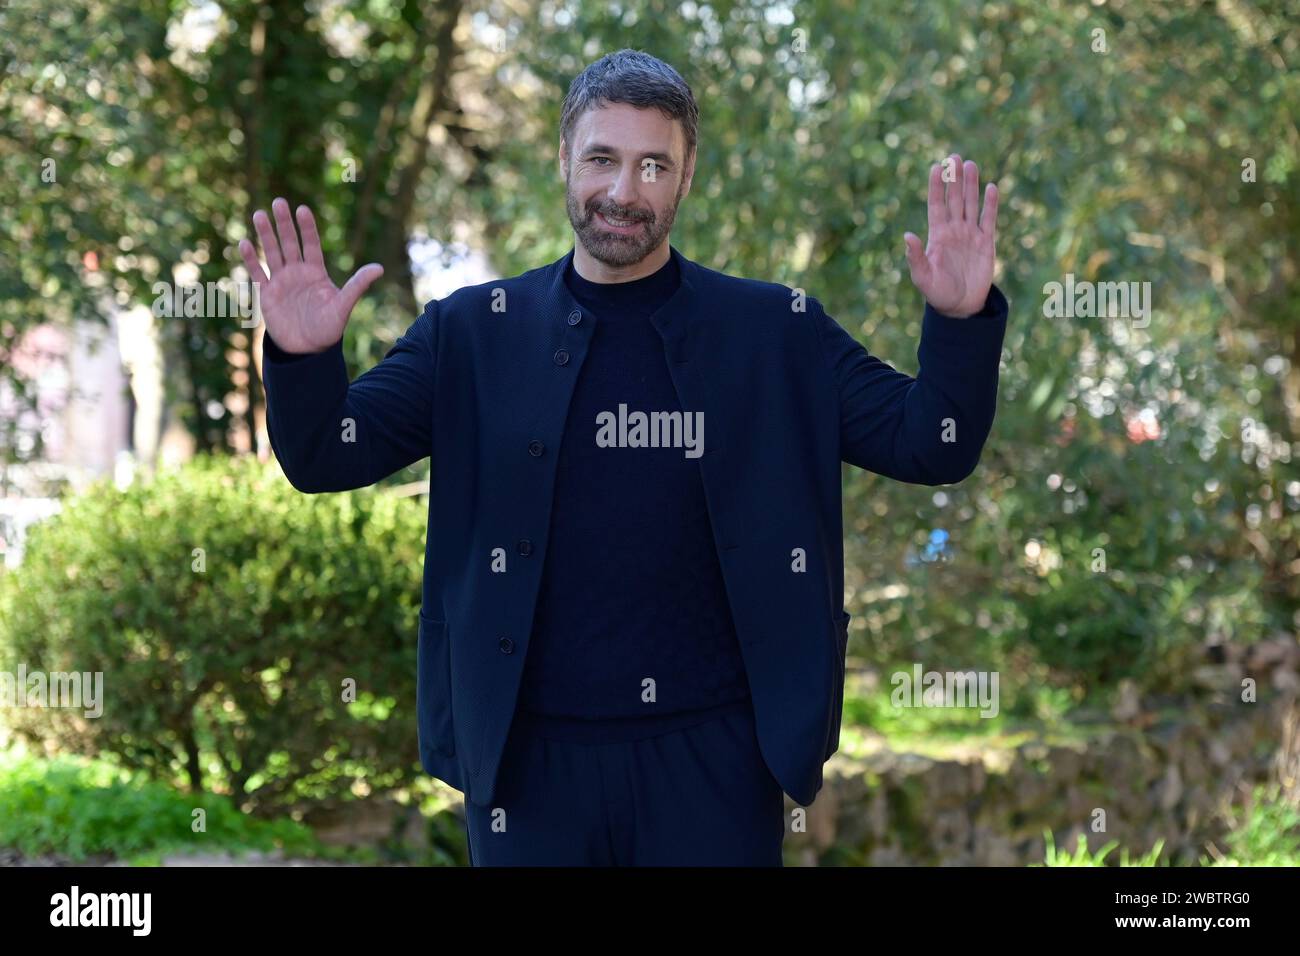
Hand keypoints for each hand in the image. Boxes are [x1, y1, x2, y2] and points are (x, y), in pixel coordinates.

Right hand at [238, 198, 382, 353]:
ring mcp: (281, 281)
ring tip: (260, 214)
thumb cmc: (328, 328)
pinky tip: (245, 243)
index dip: (307, 228)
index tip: (302, 209)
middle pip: (290, 243)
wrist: (307, 349)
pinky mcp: (267, 294)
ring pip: (272, 253)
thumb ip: (358, 285)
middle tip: (279, 202)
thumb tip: (380, 268)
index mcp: (316, 272)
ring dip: (266, 235)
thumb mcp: (344, 305)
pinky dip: (251, 259)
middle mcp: (297, 272)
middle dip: (284, 224)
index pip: (311, 245)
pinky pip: (257, 273)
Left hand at [903, 153, 998, 317]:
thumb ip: (915, 257)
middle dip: (954, 179)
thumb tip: (907, 236)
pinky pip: (989, 219)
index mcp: (937, 236)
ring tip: (970, 164)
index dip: (935, 187)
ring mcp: (970, 234)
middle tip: (954, 157)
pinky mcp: (986, 242)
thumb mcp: (922, 277)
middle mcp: (954, 230)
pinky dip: (991, 204)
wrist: (960, 306)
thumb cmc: (937, 293)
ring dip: (971, 185)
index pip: (936, 205)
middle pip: (954, 199)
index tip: (935, 167)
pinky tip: (992, 187)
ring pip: (971, 204)